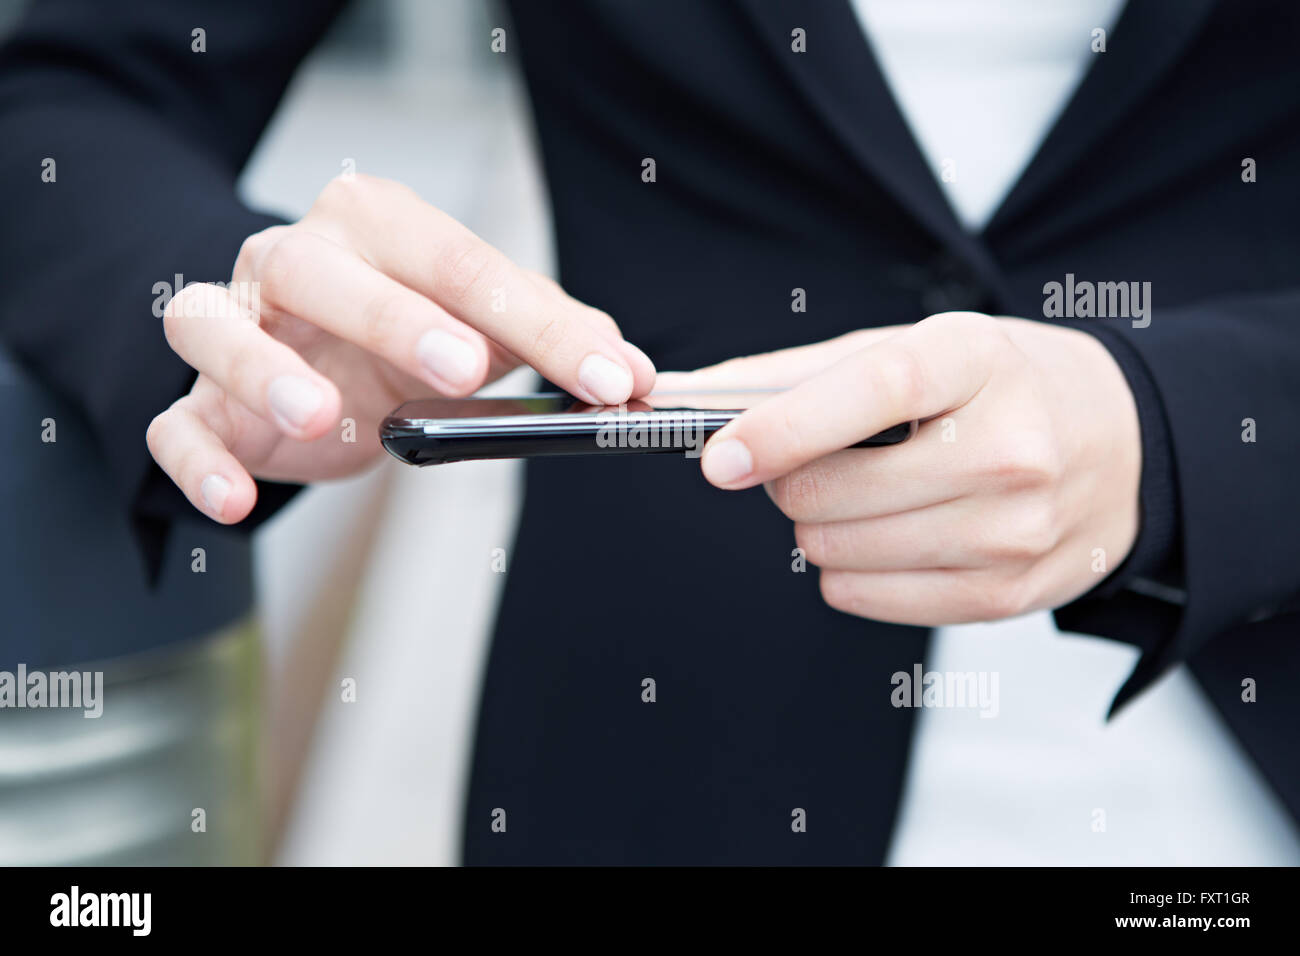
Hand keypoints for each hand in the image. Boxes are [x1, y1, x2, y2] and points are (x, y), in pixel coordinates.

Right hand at [147, 174, 654, 521]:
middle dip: (391, 315)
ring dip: (263, 367)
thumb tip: (628, 370)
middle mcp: (293, 259)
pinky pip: (173, 424)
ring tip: (321, 413)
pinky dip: (197, 460)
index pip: (460, 262)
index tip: (608, 380)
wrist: (312, 365)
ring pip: (216, 324)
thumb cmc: (404, 334)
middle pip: (321, 269)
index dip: (540, 324)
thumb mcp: (486, 328)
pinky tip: (236, 499)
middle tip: (462, 369)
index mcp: (377, 226)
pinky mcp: (198, 401)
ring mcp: (234, 324)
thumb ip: (552, 338)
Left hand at [659, 312, 1141, 624]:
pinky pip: (865, 598)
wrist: (1124, 442)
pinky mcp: (1009, 593)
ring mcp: (1014, 530)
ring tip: (864, 494)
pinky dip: (849, 571)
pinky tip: (888, 535)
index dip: (783, 429)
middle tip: (816, 460)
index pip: (870, 394)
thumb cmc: (999, 386)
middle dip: (790, 481)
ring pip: (837, 553)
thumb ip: (799, 373)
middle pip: (829, 493)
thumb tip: (688, 397)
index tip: (719, 457)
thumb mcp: (918, 346)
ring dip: (818, 527)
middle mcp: (1007, 448)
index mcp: (976, 362)